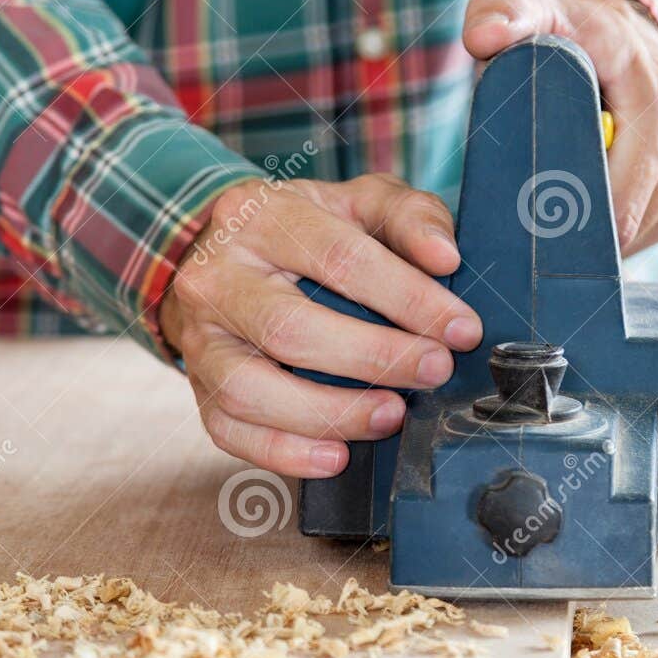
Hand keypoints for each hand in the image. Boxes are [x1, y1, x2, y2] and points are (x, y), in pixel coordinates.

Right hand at [160, 174, 482, 477]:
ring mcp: (200, 338)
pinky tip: (337, 455)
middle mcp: (219, 278)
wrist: (216, 251)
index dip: (408, 297)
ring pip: (251, 387)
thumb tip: (445, 257)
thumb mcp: (357, 202)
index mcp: (262, 218)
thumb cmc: (303, 232)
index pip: (340, 257)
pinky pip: (229, 431)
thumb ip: (410, 216)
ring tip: (390, 415)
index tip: (460, 328)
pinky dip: (284, 452)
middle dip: (375, 357)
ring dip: (330, 412)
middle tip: (434, 370)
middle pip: (291, 328)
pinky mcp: (198, 387)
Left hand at [462, 0, 657, 254]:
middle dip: (576, 232)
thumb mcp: (532, 10)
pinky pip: (655, 228)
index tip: (526, 220)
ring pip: (640, 232)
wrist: (625, 33)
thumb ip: (502, 12)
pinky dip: (620, 226)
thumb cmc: (569, 30)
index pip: (617, 197)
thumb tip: (485, 38)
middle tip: (531, 220)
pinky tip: (595, 196)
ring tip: (563, 195)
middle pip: (627, 222)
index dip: (566, 220)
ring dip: (597, 231)